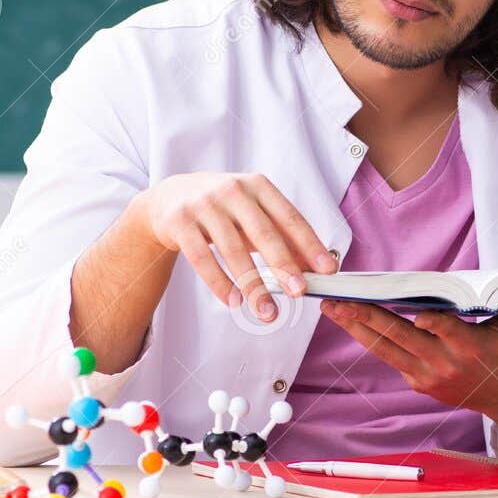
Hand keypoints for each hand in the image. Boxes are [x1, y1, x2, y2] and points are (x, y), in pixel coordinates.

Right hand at [136, 173, 335, 321]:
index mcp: (258, 185)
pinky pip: (202, 258)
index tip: (326, 269)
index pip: (289, 217)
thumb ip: (282, 236)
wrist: (170, 197)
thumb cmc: (223, 208)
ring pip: (232, 250)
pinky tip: (234, 301)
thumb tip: (314, 268)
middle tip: (299, 292)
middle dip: (283, 265)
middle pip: (262, 232)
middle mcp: (232, 190)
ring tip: (267, 312)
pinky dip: (219, 283)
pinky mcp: (180, 222)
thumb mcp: (253, 214)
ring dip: (252, 285)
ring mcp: (204, 205)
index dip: (309, 244)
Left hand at [319, 297, 497, 414]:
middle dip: (368, 318)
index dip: (429, 322)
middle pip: (401, 338)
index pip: (446, 331)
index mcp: (471, 348)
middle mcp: (444, 364)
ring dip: (355, 328)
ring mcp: (427, 376)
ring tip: (331, 307)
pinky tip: (347, 319)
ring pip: (385, 349)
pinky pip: (388, 356)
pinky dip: (367, 338)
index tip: (412, 311)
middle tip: (341, 300)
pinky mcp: (417, 382)